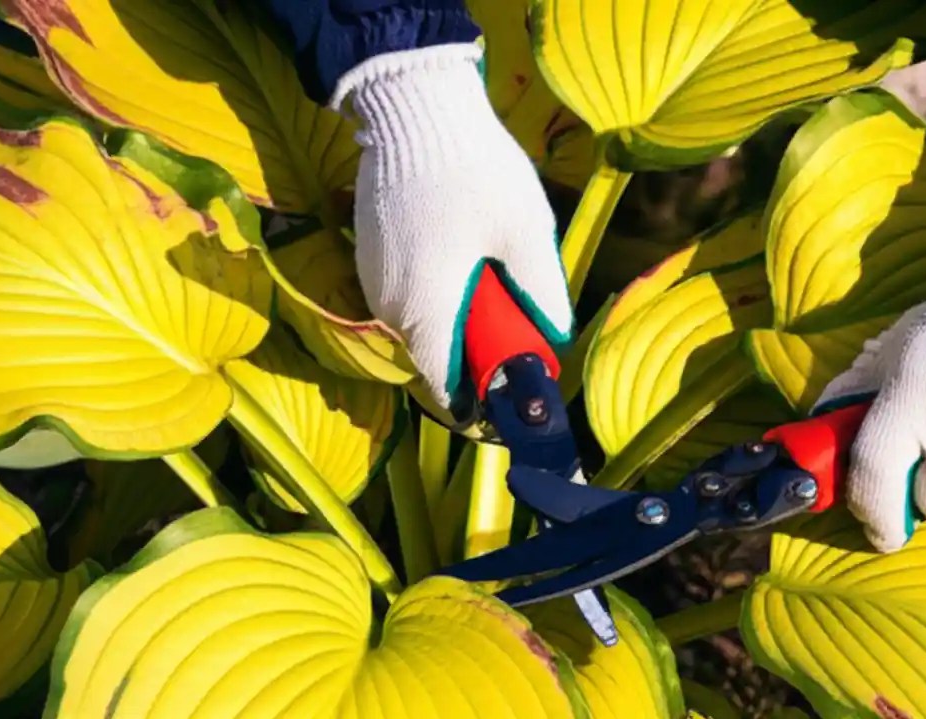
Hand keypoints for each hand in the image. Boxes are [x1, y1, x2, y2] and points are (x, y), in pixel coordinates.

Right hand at [330, 44, 573, 416]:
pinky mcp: (371, 258)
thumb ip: (542, 292)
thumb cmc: (474, 172)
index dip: (479, 402)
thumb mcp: (525, 231)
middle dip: (475, 355)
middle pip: (434, 357)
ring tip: (495, 285)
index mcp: (425, 311)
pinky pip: (408, 297)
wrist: (415, 109)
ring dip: (457, 321)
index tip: (510, 395)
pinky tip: (465, 260)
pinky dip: (438, 294)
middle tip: (516, 326)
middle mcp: (389, 308)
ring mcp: (374, 282)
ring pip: (421, 326)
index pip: (444, 388)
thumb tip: (554, 339)